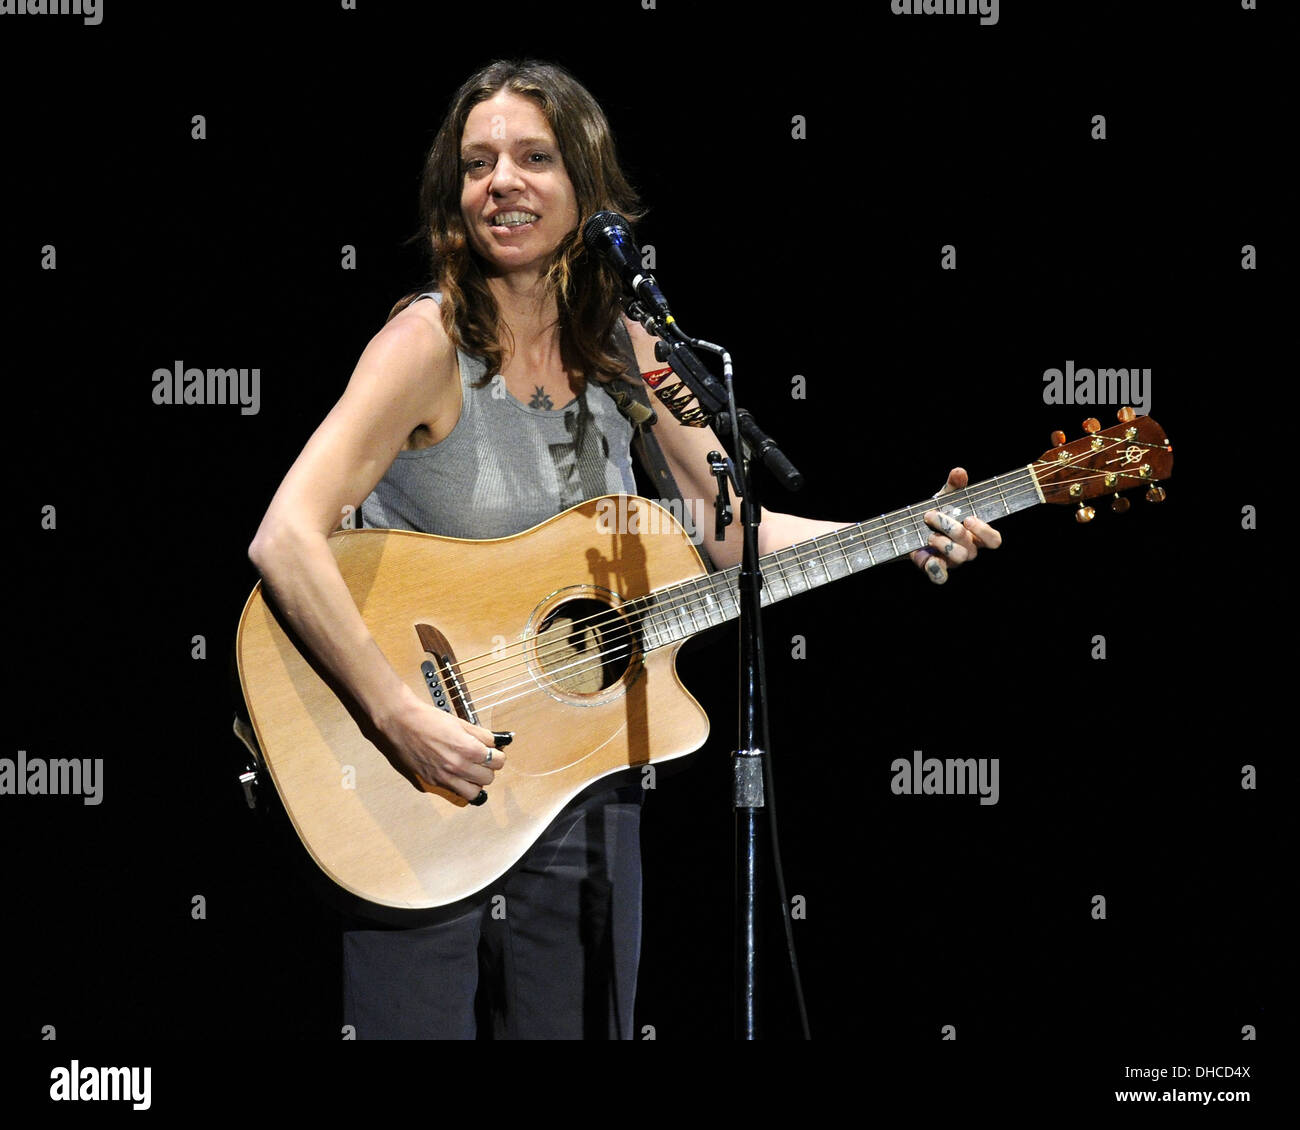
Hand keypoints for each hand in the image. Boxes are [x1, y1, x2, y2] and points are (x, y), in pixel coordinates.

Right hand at [377, 686, 507, 800]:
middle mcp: (458, 767)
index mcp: (468, 749)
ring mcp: (444, 777)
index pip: (498, 761)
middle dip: (489, 768)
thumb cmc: (428, 719)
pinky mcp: (433, 781)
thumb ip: (482, 735)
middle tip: (482, 759)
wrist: (400, 722)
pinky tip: (458, 774)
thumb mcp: (461, 722)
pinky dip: (461, 785)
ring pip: (475, 792)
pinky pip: (456, 791)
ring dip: (477, 781)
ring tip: (471, 769)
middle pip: (489, 778)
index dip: (498, 754)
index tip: (494, 750)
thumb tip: (499, 741)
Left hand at [910, 467, 1002, 584]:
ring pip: (959, 558)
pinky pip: (941, 577)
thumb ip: (954, 486)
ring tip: (927, 534)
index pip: (994, 541)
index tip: (969, 518)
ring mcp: (953, 562)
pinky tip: (926, 557)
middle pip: (971, 547)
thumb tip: (959, 472)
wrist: (911, 529)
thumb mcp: (945, 498)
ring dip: (942, 543)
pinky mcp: (936, 569)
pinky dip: (935, 569)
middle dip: (951, 529)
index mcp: (976, 535)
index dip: (984, 532)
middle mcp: (968, 550)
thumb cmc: (937, 514)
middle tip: (930, 516)